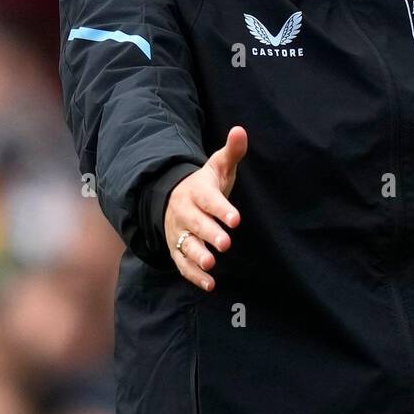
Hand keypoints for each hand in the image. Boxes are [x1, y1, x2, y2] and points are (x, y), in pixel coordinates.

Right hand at [165, 126, 246, 290]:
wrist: (174, 197)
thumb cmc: (205, 184)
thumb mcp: (218, 166)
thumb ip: (232, 151)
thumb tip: (240, 130)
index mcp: (197, 192)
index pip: (209, 200)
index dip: (222, 209)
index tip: (236, 219)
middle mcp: (185, 213)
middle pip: (196, 224)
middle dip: (209, 233)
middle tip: (225, 244)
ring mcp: (179, 232)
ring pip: (185, 245)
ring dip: (197, 256)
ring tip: (211, 263)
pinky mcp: (177, 249)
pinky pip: (182, 264)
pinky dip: (194, 275)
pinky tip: (210, 284)